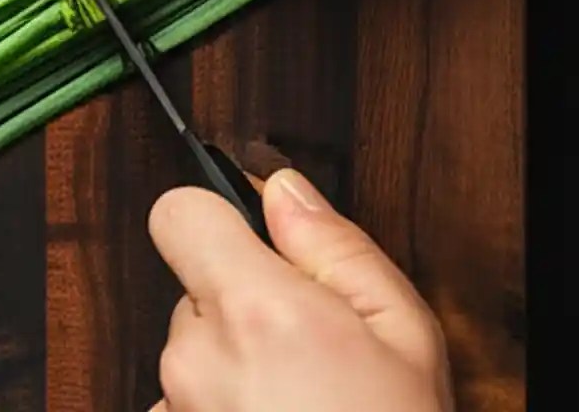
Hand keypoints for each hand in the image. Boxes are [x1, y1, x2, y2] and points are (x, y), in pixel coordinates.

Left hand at [147, 169, 451, 410]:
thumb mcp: (403, 336)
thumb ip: (333, 248)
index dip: (214, 216)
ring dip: (232, 364)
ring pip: (192, 350)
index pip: (177, 213)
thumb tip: (285, 189)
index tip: (248, 240)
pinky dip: (219, 405)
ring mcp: (175, 406)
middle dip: (241, 304)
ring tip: (298, 401)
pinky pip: (185, 398)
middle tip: (310, 349)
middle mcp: (195, 357)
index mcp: (254, 312)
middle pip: (193, 290)